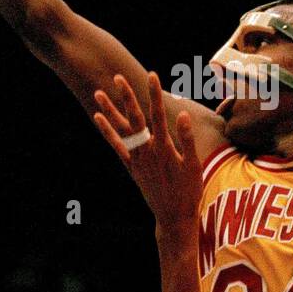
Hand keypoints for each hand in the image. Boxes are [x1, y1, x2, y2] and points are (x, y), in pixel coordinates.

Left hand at [93, 72, 202, 238]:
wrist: (174, 216)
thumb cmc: (189, 191)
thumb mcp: (194, 166)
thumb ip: (187, 139)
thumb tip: (182, 114)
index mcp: (164, 148)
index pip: (158, 114)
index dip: (154, 94)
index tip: (152, 75)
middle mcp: (147, 151)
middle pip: (134, 118)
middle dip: (126, 96)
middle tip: (117, 77)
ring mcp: (137, 160)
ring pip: (121, 130)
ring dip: (109, 111)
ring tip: (98, 94)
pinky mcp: (132, 167)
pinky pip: (116, 146)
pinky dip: (107, 132)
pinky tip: (99, 119)